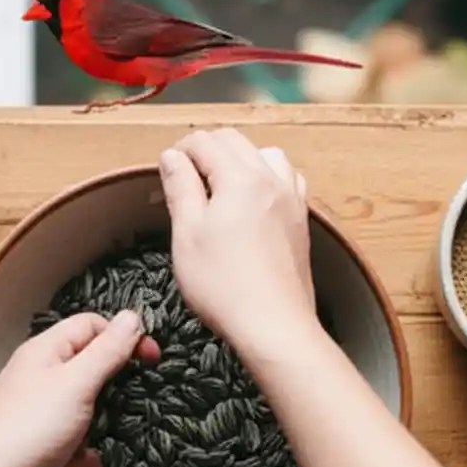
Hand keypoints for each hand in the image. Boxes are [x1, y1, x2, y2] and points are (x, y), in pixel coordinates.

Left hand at [0, 310, 159, 466]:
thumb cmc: (31, 431)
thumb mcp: (77, 383)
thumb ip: (107, 350)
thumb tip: (132, 316)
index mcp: (44, 352)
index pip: (91, 326)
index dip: (123, 336)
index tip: (150, 358)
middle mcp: (40, 379)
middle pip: (91, 367)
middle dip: (118, 381)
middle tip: (142, 396)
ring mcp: (41, 416)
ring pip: (87, 408)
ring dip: (106, 421)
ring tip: (123, 431)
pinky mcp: (44, 450)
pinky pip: (77, 445)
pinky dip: (89, 454)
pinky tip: (95, 464)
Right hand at [159, 128, 317, 350]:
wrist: (274, 324)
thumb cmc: (223, 285)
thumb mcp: (187, 234)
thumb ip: (180, 187)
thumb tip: (172, 156)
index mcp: (240, 177)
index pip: (204, 142)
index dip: (178, 152)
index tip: (166, 174)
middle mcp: (271, 178)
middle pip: (234, 141)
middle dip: (206, 151)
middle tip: (185, 180)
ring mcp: (292, 197)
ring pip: (264, 154)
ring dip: (239, 159)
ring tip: (219, 187)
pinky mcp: (301, 219)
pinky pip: (286, 178)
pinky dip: (266, 176)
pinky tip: (253, 200)